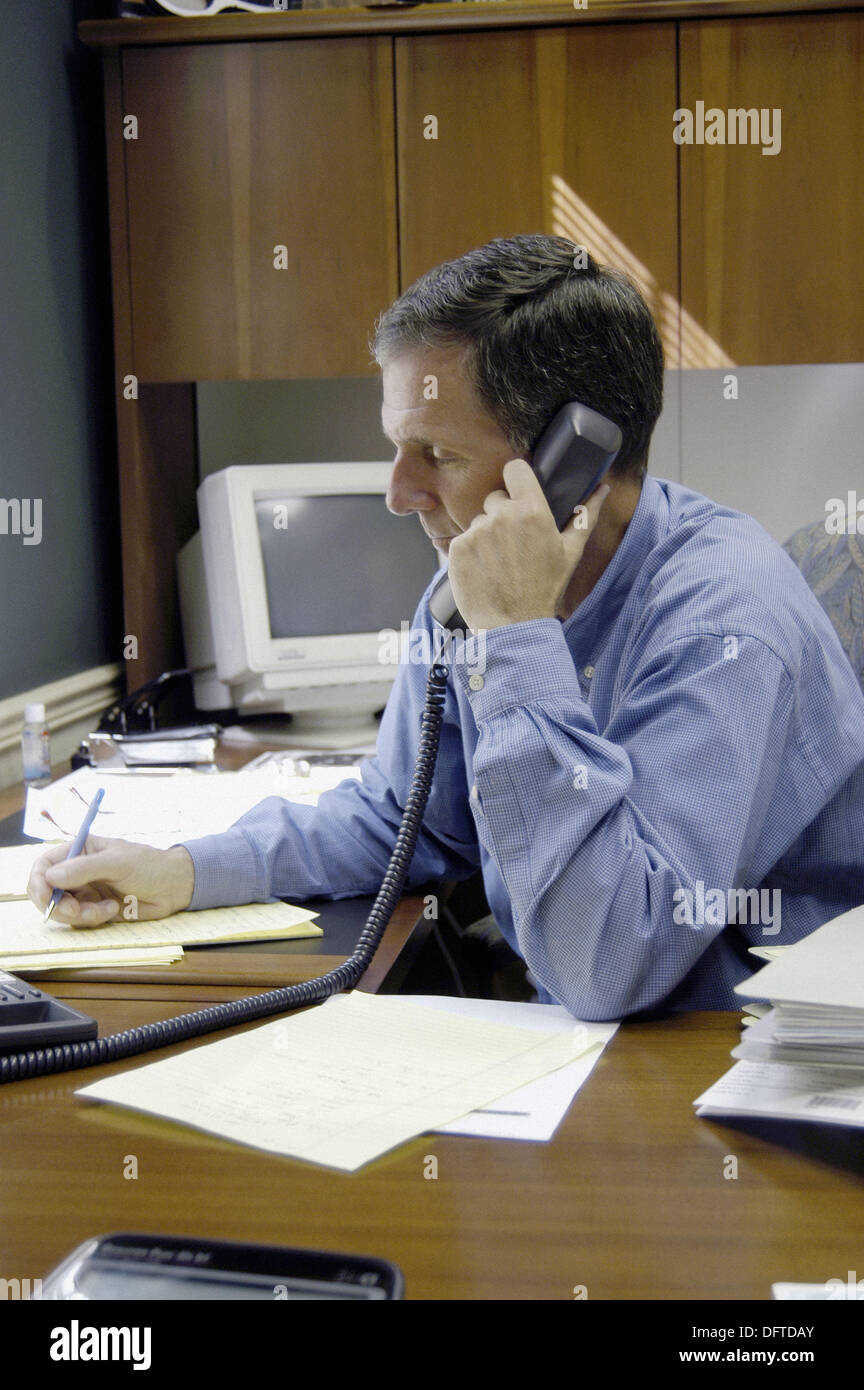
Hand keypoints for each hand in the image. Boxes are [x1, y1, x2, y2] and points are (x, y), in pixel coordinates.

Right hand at [28, 835, 194, 925]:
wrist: (173, 887)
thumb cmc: (149, 865)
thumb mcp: (117, 862)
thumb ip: (84, 869)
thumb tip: (51, 877)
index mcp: (78, 851)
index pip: (43, 866)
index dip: (38, 883)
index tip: (45, 897)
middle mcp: (76, 871)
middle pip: (47, 893)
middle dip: (59, 906)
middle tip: (77, 911)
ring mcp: (84, 891)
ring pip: (62, 910)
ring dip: (80, 915)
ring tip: (105, 909)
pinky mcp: (93, 909)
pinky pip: (79, 920)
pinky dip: (92, 919)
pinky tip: (112, 909)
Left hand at [447, 459, 610, 629]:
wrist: (513, 626)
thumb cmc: (544, 589)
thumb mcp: (571, 552)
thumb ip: (585, 515)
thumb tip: (604, 489)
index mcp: (532, 511)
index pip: (515, 469)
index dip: (516, 478)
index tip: (518, 491)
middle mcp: (502, 516)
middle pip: (496, 498)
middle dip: (502, 515)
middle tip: (513, 544)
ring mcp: (477, 531)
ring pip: (479, 521)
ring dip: (486, 536)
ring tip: (499, 563)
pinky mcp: (457, 548)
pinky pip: (463, 540)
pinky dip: (471, 553)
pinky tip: (484, 571)